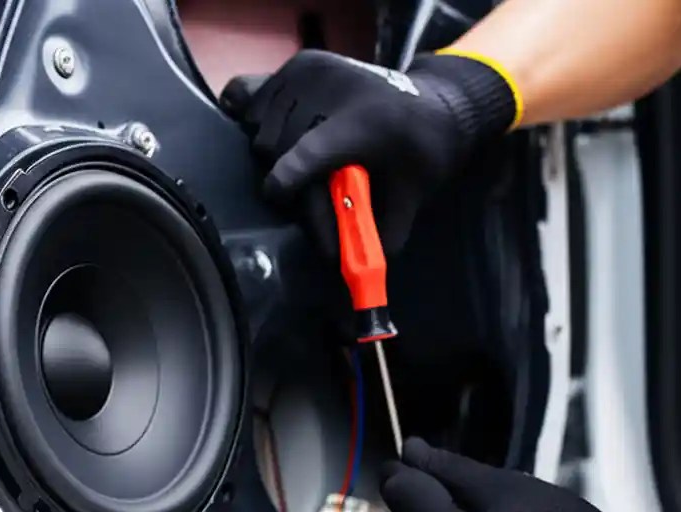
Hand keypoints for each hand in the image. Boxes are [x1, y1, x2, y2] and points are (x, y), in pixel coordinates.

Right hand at [220, 50, 516, 255]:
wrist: (438, 103)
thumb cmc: (423, 154)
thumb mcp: (411, 197)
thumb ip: (380, 235)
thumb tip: (351, 275)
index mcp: (365, 123)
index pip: (310, 154)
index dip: (287, 182)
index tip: (281, 201)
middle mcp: (330, 91)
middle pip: (278, 152)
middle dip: (293, 186)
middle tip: (318, 200)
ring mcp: (307, 74)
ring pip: (258, 133)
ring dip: (272, 155)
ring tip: (303, 164)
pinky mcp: (294, 66)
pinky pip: (242, 94)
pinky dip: (248, 115)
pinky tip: (272, 131)